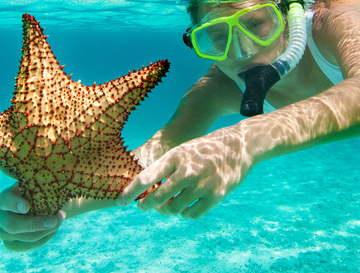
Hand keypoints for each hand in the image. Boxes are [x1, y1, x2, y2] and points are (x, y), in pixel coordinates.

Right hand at [0, 183, 64, 251]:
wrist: (47, 207)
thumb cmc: (44, 193)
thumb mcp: (42, 184)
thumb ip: (40, 180)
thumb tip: (47, 169)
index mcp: (5, 198)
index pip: (5, 200)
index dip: (14, 204)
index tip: (27, 207)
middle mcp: (0, 215)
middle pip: (11, 224)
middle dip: (34, 224)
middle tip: (56, 219)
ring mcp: (3, 231)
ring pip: (21, 237)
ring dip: (44, 231)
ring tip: (59, 221)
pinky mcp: (10, 244)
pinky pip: (25, 246)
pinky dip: (42, 239)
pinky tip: (53, 230)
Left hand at [117, 128, 252, 218]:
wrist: (239, 145)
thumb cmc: (205, 149)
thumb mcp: (182, 151)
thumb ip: (166, 169)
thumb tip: (145, 190)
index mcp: (176, 157)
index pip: (146, 177)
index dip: (130, 192)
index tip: (121, 201)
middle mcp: (187, 171)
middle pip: (157, 197)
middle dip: (145, 205)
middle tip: (142, 206)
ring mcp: (202, 185)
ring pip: (173, 209)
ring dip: (164, 210)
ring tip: (163, 207)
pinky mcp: (215, 196)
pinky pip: (190, 214)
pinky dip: (183, 214)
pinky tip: (182, 208)